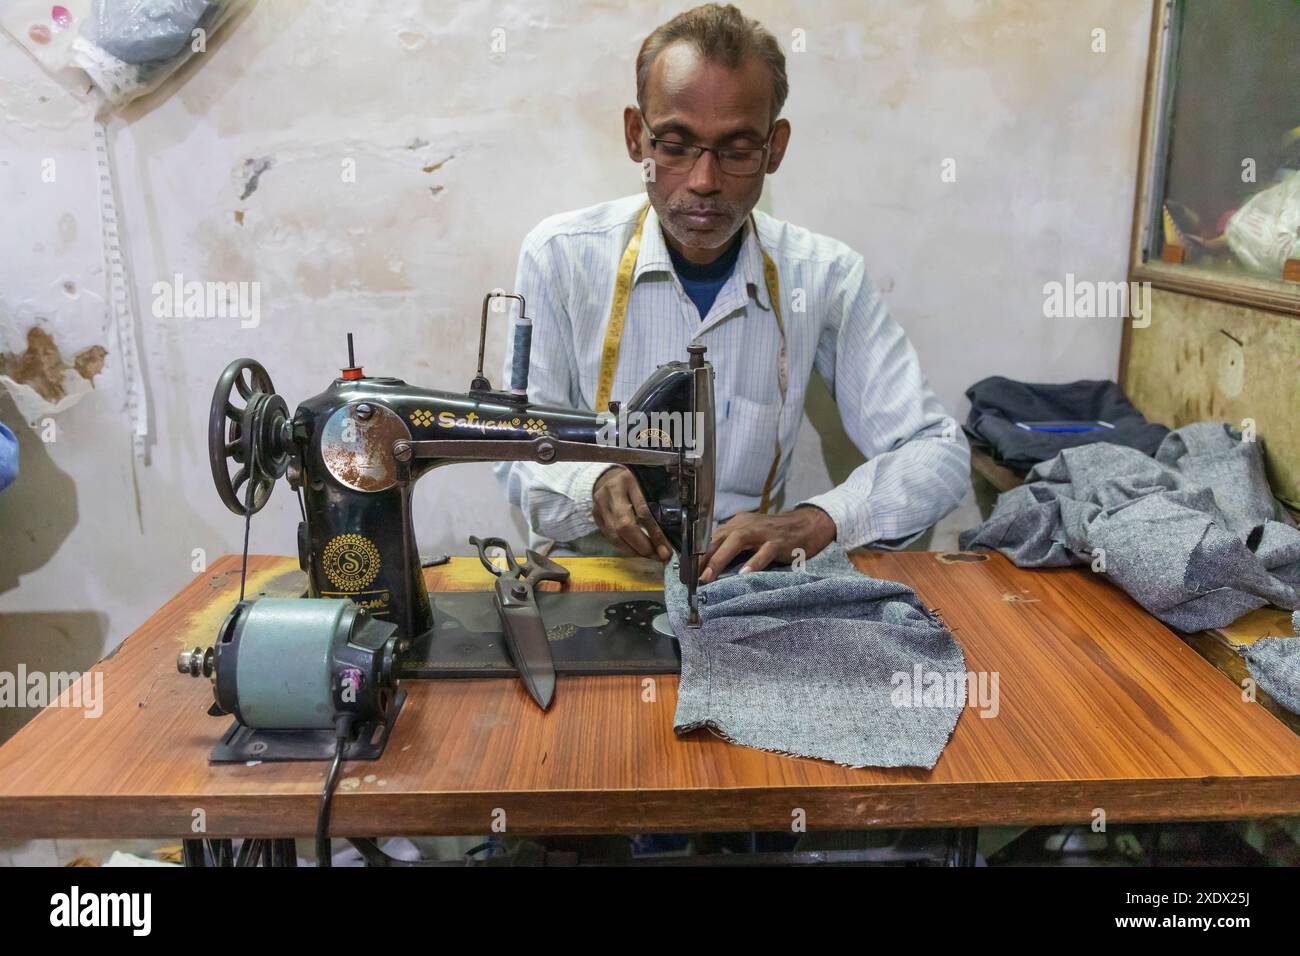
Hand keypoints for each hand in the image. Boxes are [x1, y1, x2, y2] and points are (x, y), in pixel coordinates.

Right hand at [592, 466, 672, 560]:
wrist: (608, 476)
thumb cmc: (634, 483)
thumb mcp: (647, 485)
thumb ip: (655, 504)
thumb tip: (668, 536)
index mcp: (629, 481)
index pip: (643, 511)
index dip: (655, 533)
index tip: (666, 548)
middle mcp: (612, 492)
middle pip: (625, 525)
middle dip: (642, 545)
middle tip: (657, 556)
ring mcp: (600, 504)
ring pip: (615, 535)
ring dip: (633, 550)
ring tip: (648, 556)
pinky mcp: (595, 515)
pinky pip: (609, 537)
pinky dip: (624, 547)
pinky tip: (635, 551)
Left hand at [699, 506, 835, 582]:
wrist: (808, 523)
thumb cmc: (776, 534)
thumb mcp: (752, 536)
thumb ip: (733, 546)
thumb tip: (711, 564)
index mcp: (737, 524)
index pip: (711, 537)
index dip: (696, 553)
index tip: (685, 570)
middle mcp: (747, 524)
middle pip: (719, 538)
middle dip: (702, 557)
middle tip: (690, 576)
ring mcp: (763, 532)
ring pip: (737, 542)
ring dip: (720, 559)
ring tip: (708, 577)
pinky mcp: (779, 541)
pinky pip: (764, 552)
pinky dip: (753, 563)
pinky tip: (744, 575)